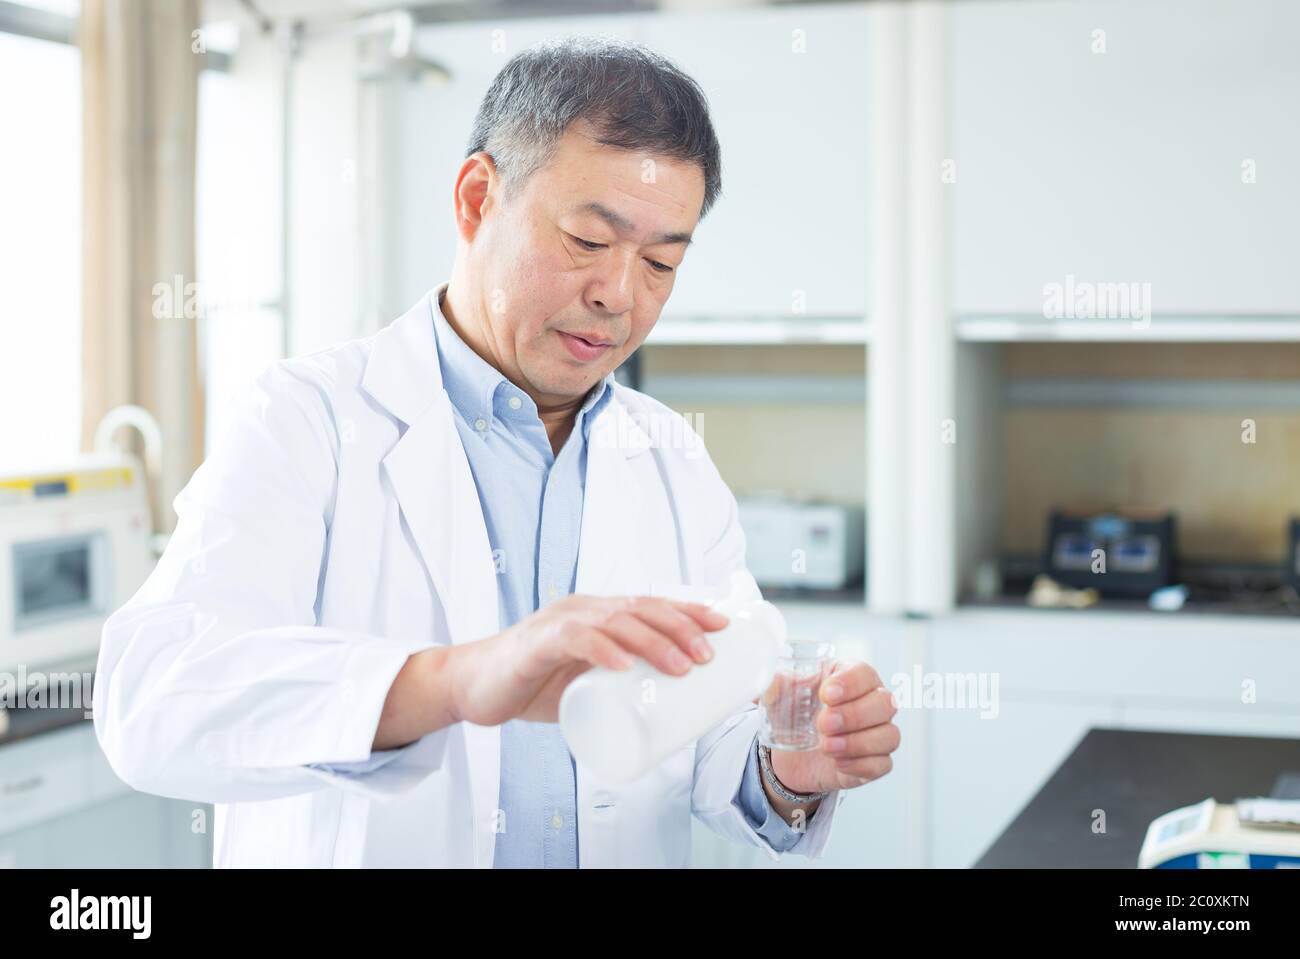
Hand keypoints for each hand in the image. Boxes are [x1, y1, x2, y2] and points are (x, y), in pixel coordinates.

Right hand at [447, 595, 728, 725]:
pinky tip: (623, 665)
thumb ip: (615, 685)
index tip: (725, 626)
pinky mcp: (535, 644)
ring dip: (654, 641)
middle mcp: (582, 610)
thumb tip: (668, 710)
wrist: (470, 687)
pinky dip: (601, 651)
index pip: (651, 604)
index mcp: (597, 615)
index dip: (689, 611)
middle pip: (641, 609)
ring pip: (615, 622)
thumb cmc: (530, 684)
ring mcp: (559, 623)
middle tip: (710, 656)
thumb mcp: (583, 681)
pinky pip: (573, 640)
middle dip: (681, 628)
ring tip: (683, 665)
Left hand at [768, 661, 899, 794]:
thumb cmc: (794, 712)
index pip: (865, 673)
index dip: (850, 683)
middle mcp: (873, 702)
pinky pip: (883, 764)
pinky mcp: (876, 762)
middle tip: (822, 724)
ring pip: (889, 735)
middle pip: (885, 703)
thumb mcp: (780, 696)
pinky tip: (837, 764)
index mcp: (852, 677)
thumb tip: (767, 684)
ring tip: (825, 747)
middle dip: (854, 715)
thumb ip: (774, 684)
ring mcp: (879, 732)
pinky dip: (861, 765)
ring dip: (858, 742)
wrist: (792, 752)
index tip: (826, 694)